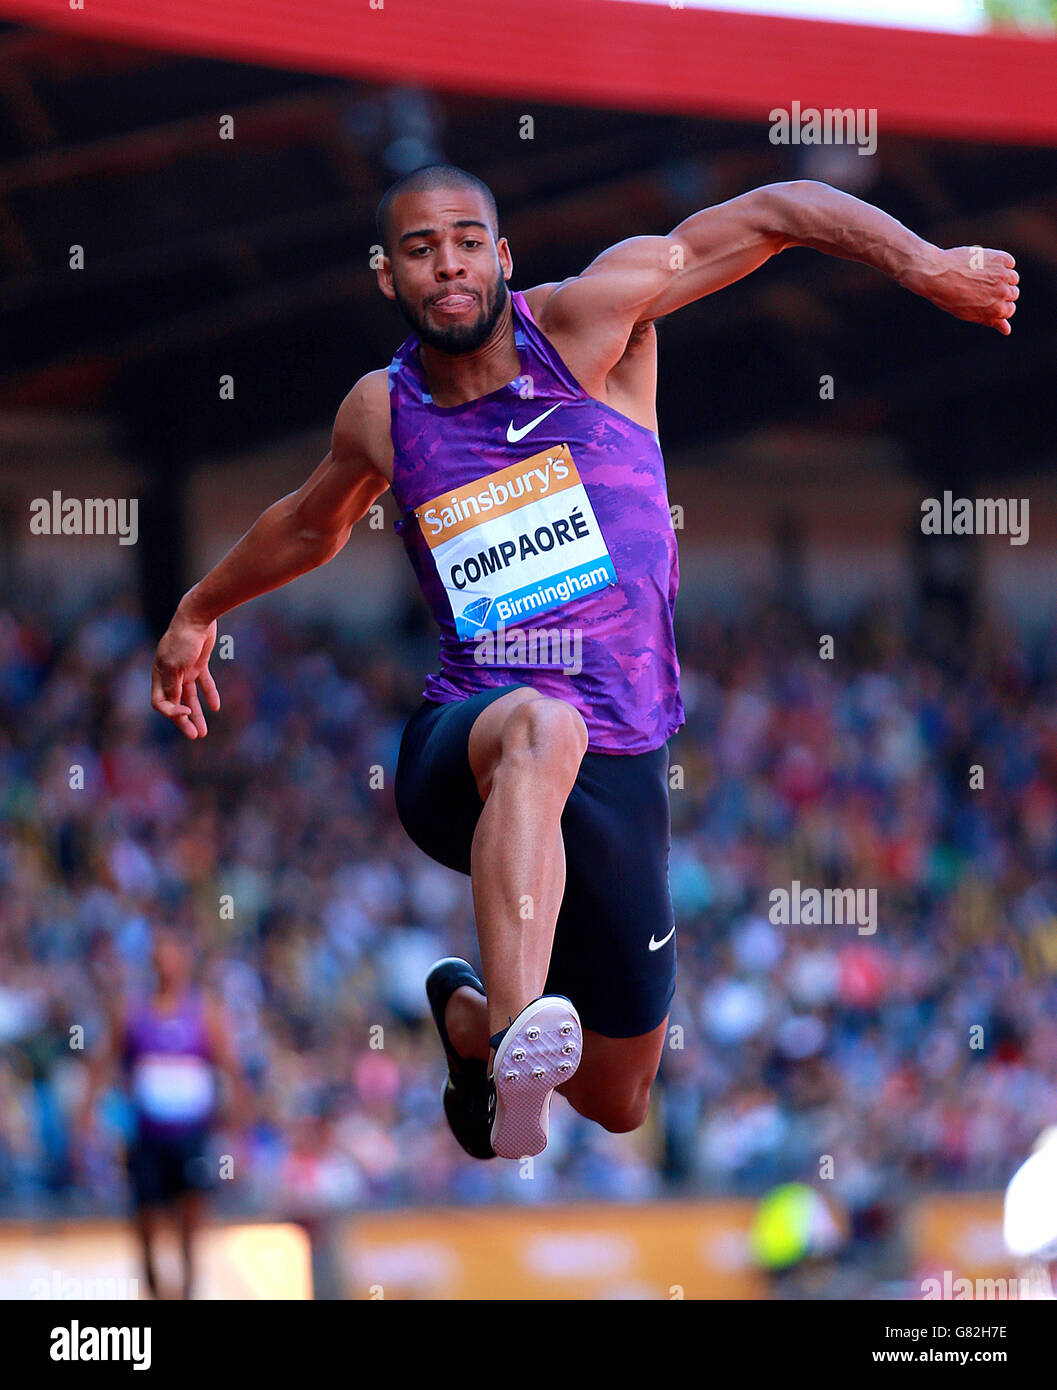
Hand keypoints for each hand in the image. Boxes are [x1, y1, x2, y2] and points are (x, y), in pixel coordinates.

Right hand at [151, 607, 220, 738]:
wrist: (197, 616)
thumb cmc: (183, 639)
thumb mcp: (175, 664)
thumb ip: (173, 684)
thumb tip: (172, 704)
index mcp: (159, 675)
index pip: (160, 703)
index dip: (172, 712)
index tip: (187, 713)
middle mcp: (170, 675)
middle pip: (175, 704)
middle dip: (184, 721)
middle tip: (196, 735)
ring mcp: (184, 669)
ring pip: (189, 697)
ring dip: (196, 714)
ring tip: (203, 732)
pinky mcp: (198, 664)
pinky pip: (204, 683)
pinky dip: (209, 695)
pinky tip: (216, 707)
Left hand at [914, 245, 1018, 334]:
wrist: (936, 275)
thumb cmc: (950, 298)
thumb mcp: (970, 314)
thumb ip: (990, 320)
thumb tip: (1007, 330)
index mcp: (997, 310)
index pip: (1010, 310)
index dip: (997, 305)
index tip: (985, 300)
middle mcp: (1003, 293)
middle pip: (1013, 293)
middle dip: (1000, 292)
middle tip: (980, 288)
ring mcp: (1002, 275)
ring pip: (1013, 278)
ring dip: (1001, 277)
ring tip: (981, 277)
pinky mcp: (1000, 259)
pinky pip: (1009, 262)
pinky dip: (1000, 263)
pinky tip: (984, 265)